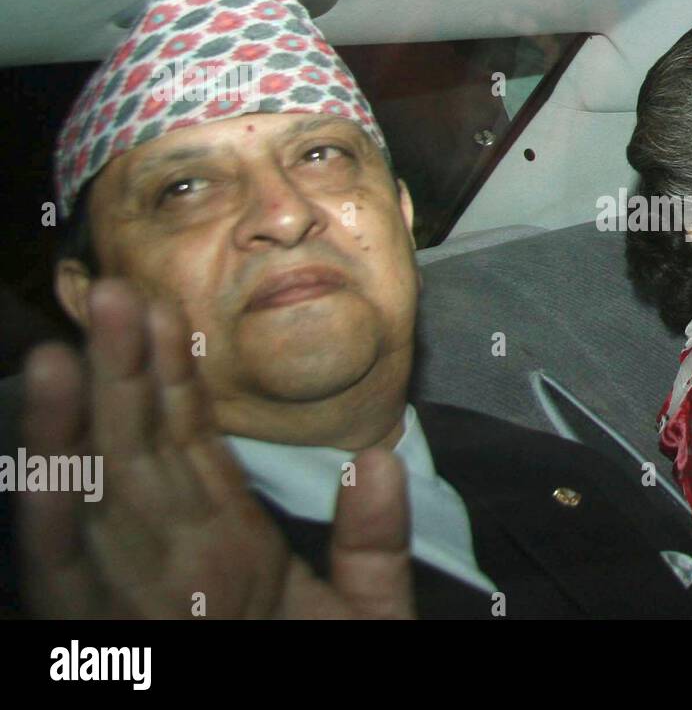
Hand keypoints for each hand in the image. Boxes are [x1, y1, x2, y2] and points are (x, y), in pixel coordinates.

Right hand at [19, 279, 414, 618]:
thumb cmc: (318, 673)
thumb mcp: (365, 612)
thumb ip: (373, 543)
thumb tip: (381, 461)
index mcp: (229, 541)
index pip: (194, 440)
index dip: (178, 374)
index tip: (166, 303)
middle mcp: (175, 556)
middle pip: (143, 450)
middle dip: (125, 372)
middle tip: (115, 286)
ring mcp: (137, 596)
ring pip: (104, 496)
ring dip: (83, 424)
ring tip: (71, 345)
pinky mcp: (105, 638)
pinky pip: (69, 573)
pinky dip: (52, 518)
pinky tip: (45, 464)